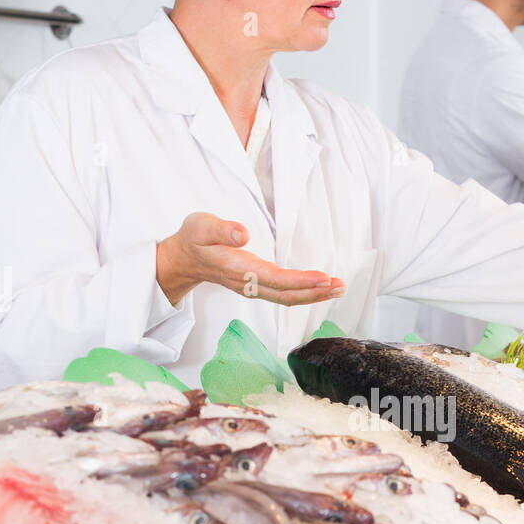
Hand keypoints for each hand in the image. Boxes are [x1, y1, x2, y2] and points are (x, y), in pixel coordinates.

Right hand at [156, 213, 344, 306]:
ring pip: (287, 297)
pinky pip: (284, 294)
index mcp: (239, 269)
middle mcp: (249, 283)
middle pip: (287, 294)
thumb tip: (242, 234)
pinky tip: (319, 288)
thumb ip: (222, 230)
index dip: (300, 281)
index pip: (275, 279)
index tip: (323, 278)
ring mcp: (253, 288)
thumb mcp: (201, 226)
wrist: (183, 259)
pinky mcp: (257, 286)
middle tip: (340, 286)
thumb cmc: (194, 239)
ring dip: (314, 295)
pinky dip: (304, 292)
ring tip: (337, 288)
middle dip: (315, 293)